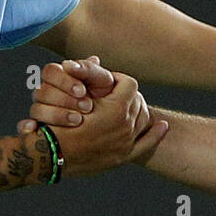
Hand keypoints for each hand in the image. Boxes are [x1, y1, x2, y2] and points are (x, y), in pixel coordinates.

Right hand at [17, 57, 115, 132]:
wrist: (112, 119)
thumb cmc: (104, 96)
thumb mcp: (102, 80)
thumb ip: (88, 68)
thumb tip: (69, 65)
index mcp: (59, 76)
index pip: (50, 72)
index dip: (64, 81)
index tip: (82, 90)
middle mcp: (46, 92)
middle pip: (43, 92)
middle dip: (65, 100)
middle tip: (86, 106)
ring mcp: (41, 109)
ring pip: (37, 110)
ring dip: (57, 115)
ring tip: (77, 120)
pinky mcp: (40, 128)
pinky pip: (25, 127)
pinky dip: (26, 127)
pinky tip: (34, 129)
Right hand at [19, 62, 166, 176]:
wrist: (52, 155)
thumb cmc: (59, 123)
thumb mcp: (73, 96)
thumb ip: (87, 76)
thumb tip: (96, 59)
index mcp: (117, 108)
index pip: (129, 83)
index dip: (119, 79)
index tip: (110, 81)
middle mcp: (126, 125)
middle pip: (137, 100)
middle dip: (128, 95)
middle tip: (116, 94)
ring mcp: (126, 142)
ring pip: (143, 118)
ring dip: (138, 110)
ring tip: (131, 107)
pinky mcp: (124, 156)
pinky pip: (148, 143)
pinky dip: (156, 133)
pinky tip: (162, 126)